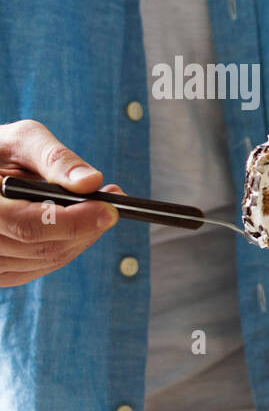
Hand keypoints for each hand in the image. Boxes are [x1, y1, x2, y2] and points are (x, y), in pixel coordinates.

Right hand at [0, 120, 119, 286]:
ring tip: (99, 210)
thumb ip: (55, 160)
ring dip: (81, 238)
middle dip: (86, 228)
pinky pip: (37, 267)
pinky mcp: (0, 268)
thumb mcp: (23, 141)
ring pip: (44, 261)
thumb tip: (91, 182)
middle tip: (115, 205)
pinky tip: (81, 226)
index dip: (73, 222)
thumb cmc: (2, 150)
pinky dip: (66, 248)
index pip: (26, 226)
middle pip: (41, 248)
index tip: (110, 209)